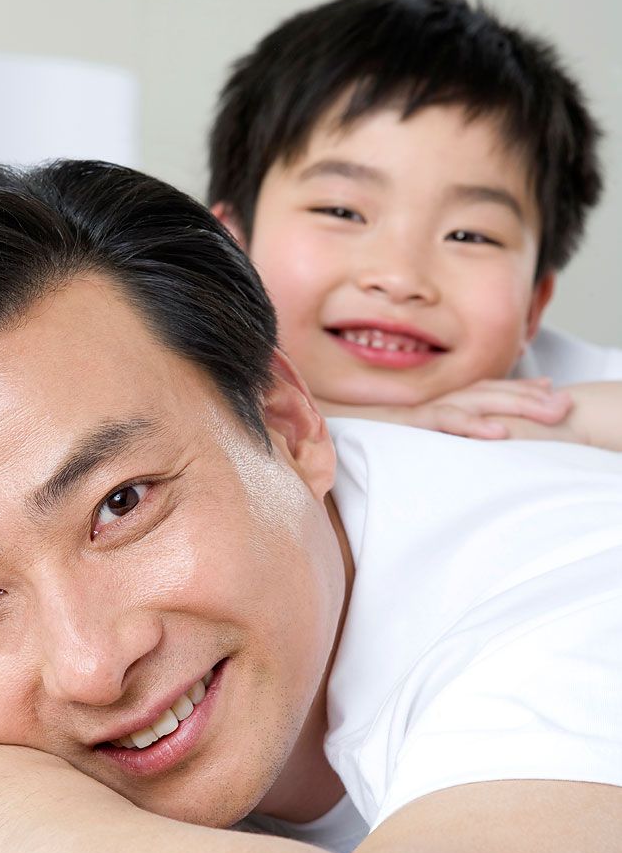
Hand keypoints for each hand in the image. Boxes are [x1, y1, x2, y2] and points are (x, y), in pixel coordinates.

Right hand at [321, 377, 573, 439]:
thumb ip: (400, 446)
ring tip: (552, 414)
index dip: (510, 392)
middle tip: (563, 405)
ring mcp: (411, 413)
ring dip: (515, 408)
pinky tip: (500, 435)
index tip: (545, 391)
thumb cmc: (326, 438)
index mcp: (419, 406)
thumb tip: (418, 461)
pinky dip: (472, 428)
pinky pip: (441, 424)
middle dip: (527, 398)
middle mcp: (420, 403)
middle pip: (483, 396)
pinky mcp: (399, 425)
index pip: (473, 395)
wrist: (288, 427)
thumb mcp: (377, 444)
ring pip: (473, 406)